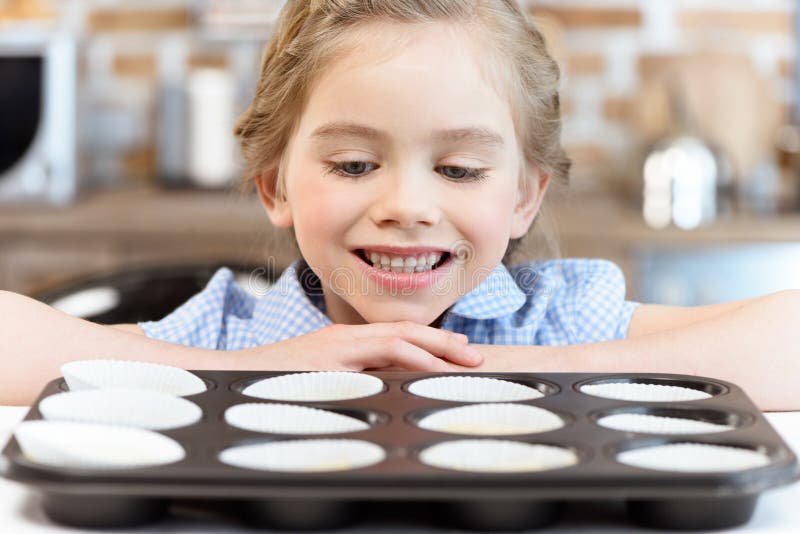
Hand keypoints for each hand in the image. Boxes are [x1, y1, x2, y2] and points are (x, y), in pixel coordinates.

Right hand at [245, 321, 482, 371]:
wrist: (229, 376)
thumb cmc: (275, 385)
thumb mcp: (318, 381)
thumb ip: (349, 381)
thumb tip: (382, 392)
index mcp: (345, 343)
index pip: (397, 337)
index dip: (431, 342)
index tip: (458, 353)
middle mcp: (345, 338)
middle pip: (405, 332)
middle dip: (444, 343)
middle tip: (475, 356)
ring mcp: (338, 345)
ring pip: (398, 337)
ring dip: (435, 347)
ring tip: (463, 359)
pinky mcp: (330, 357)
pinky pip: (378, 353)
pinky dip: (408, 357)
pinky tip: (429, 367)